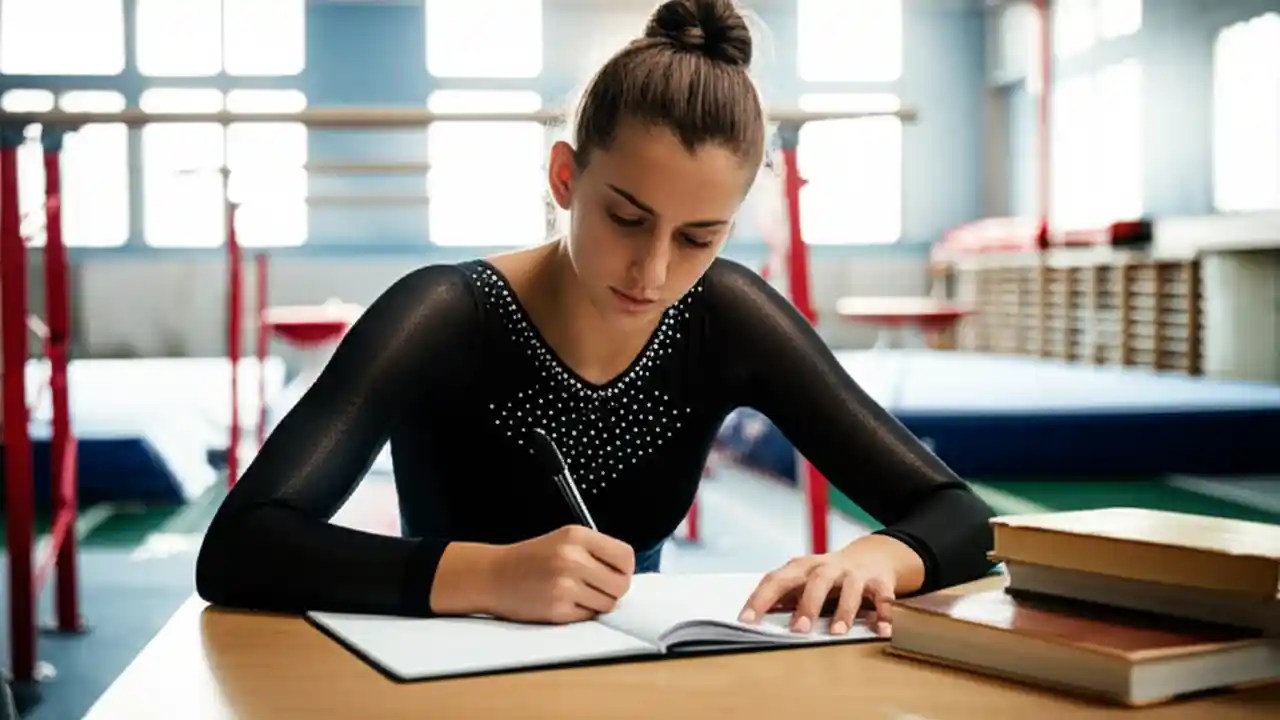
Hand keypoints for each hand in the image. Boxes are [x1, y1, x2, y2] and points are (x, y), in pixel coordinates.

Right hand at [485, 525, 635, 624]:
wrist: (494, 575)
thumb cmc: (532, 559)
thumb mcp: (565, 540)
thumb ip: (596, 552)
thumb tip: (627, 575)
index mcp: (577, 536)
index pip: (625, 556)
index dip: (625, 569)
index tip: (615, 573)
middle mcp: (572, 558)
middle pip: (621, 584)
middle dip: (613, 590)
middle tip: (596, 587)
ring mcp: (565, 585)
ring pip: (608, 604)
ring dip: (597, 603)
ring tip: (576, 594)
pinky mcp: (557, 609)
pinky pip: (588, 616)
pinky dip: (580, 613)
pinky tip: (563, 602)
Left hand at [738, 535, 918, 637]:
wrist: (872, 555)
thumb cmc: (830, 574)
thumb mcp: (805, 580)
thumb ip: (785, 596)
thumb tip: (756, 615)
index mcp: (803, 567)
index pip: (777, 580)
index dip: (760, 599)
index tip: (746, 620)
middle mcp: (828, 568)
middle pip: (816, 581)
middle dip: (807, 605)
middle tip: (798, 630)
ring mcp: (855, 574)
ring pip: (850, 589)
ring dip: (844, 611)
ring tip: (837, 634)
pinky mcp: (879, 582)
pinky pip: (883, 598)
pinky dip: (884, 615)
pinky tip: (882, 631)